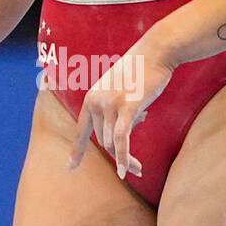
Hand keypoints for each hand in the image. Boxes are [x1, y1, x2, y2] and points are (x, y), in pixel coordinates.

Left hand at [68, 40, 177, 179]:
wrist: (155, 53)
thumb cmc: (141, 72)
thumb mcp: (120, 92)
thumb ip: (115, 112)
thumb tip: (120, 137)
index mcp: (91, 98)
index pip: (82, 130)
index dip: (77, 149)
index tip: (70, 166)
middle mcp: (96, 101)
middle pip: (103, 140)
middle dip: (118, 158)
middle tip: (137, 169)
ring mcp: (110, 104)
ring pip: (112, 143)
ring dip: (126, 160)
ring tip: (140, 168)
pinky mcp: (126, 107)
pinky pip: (122, 139)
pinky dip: (122, 157)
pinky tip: (124, 171)